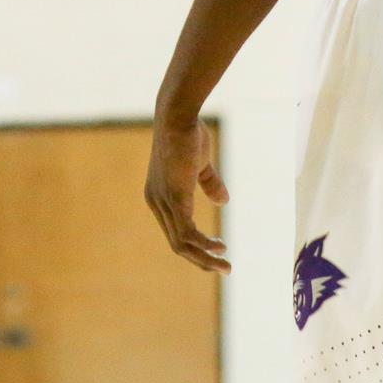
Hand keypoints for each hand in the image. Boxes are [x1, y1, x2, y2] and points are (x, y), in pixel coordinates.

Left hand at [145, 116, 229, 272]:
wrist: (178, 115)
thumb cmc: (188, 132)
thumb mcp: (200, 163)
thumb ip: (208, 183)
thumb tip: (223, 201)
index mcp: (159, 196)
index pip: (174, 231)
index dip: (195, 246)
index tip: (216, 251)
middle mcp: (156, 202)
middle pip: (176, 243)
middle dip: (200, 259)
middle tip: (223, 268)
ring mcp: (163, 201)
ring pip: (181, 244)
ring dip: (204, 258)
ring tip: (225, 265)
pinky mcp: (174, 197)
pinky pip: (187, 232)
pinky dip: (203, 244)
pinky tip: (220, 247)